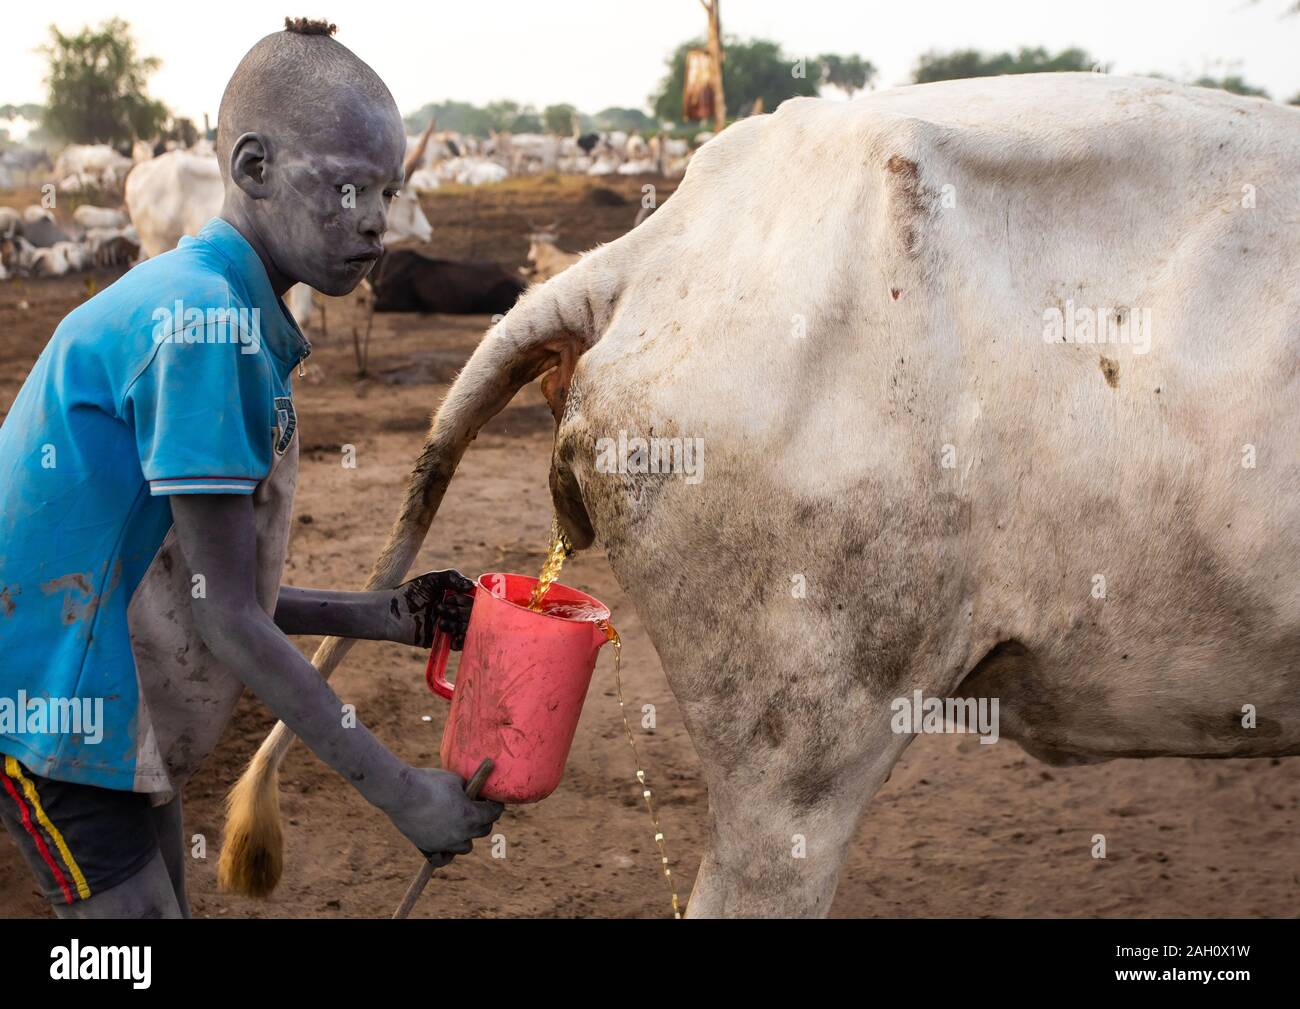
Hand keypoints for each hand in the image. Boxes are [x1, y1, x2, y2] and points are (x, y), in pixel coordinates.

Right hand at [383, 767, 502, 862]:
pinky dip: (447, 854)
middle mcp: (461, 833)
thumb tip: (474, 792)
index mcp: (471, 815)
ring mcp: (445, 843)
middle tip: (477, 810)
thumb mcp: (455, 780)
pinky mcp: (429, 848)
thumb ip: (468, 789)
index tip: (493, 802)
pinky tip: (446, 845)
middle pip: (483, 831)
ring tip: (460, 826)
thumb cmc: (429, 782)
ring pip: (466, 847)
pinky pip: (443, 859)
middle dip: (483, 819)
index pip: (494, 813)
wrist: (401, 792)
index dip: (495, 806)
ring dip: (466, 836)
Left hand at [386, 569, 474, 647]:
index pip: (475, 599)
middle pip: (473, 615)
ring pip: (468, 628)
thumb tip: (472, 585)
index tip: (452, 598)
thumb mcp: (433, 579)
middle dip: (460, 612)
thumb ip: (453, 577)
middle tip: (440, 609)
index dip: (468, 600)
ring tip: (441, 623)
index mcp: (455, 596)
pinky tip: (454, 639)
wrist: (392, 612)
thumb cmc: (410, 593)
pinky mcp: (443, 640)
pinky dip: (461, 642)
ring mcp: (450, 625)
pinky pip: (460, 644)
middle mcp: (455, 610)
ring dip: (458, 626)